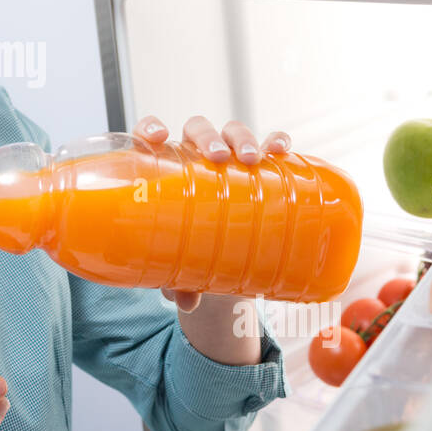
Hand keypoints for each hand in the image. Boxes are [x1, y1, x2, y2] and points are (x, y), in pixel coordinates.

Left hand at [133, 114, 290, 313]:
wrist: (222, 260)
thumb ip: (176, 278)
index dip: (150, 128)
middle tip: (218, 157)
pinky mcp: (260, 171)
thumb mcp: (178, 264)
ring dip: (241, 137)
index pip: (150, 136)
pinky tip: (281, 148)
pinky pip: (269, 148)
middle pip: (198, 130)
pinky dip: (276, 142)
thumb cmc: (188, 250)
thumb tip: (186, 302)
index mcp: (165, 170)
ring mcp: (229, 160)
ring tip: (252, 158)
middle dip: (208, 136)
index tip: (158, 137)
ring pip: (233, 132)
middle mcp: (195, 157)